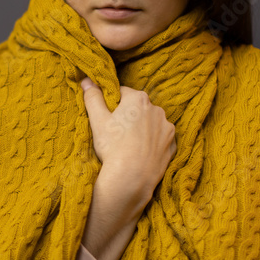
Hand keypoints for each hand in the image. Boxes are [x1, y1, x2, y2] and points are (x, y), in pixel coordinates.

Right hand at [80, 77, 175, 200]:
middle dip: (128, 116)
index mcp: (138, 98)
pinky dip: (152, 143)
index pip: (122, 93)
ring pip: (150, 123)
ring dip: (142, 129)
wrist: (131, 178)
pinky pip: (160, 139)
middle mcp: (157, 109)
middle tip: (116, 133)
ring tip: (129, 145)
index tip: (107, 119)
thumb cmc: (113, 147)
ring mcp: (167, 128)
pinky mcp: (172, 145)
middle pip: (138, 108)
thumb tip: (86, 80)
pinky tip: (141, 153)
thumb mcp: (97, 120)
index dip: (112, 105)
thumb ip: (92, 97)